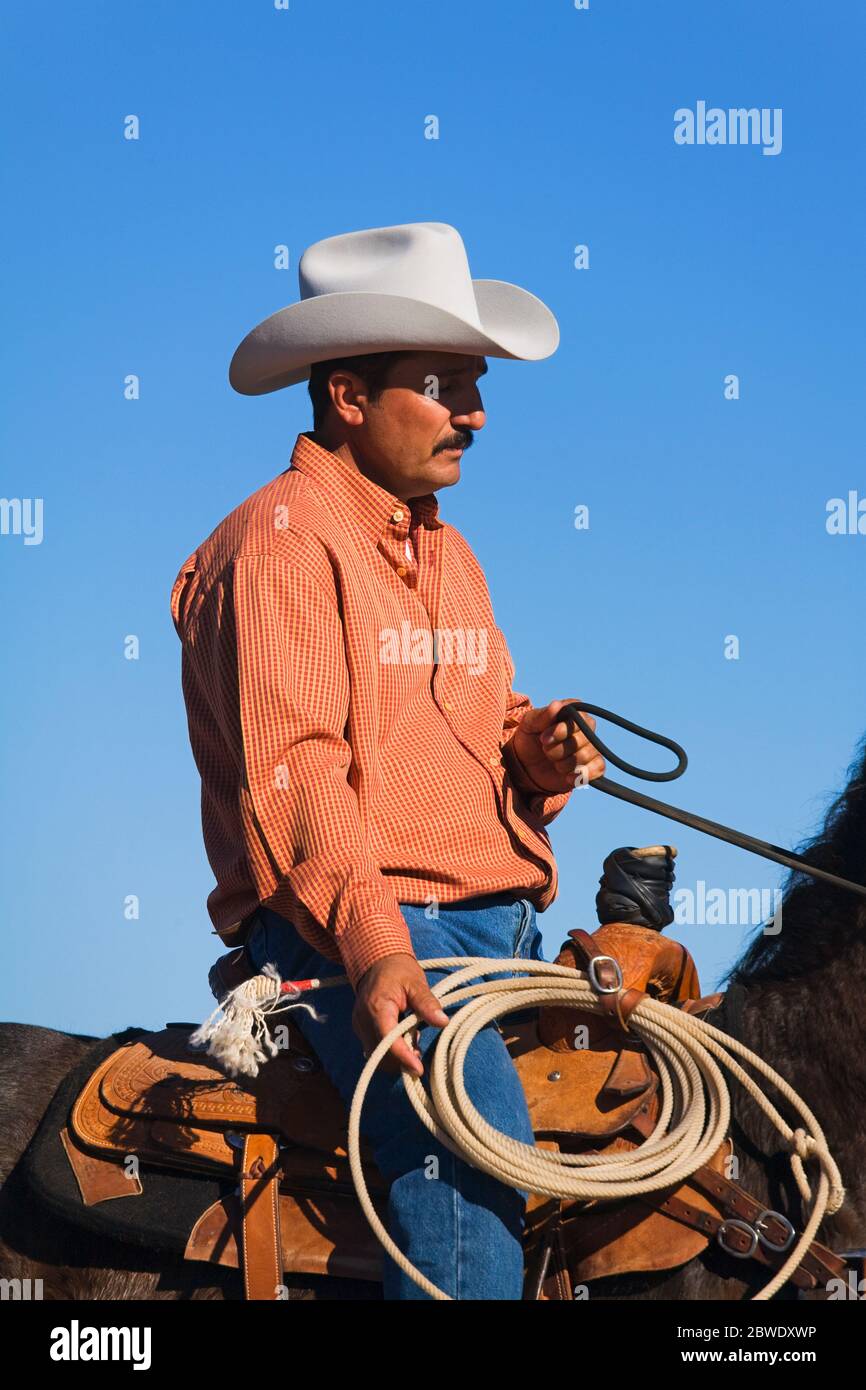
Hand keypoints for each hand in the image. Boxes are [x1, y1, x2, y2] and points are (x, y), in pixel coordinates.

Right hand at [352, 953, 448, 1075]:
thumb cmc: (398, 970)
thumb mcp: (416, 982)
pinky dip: (390, 1051)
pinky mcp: (361, 1030)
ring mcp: (360, 1026)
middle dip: (401, 1060)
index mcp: (377, 1007)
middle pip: (380, 1054)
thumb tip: (443, 1021)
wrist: (376, 962)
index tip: (419, 1069)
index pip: (387, 1040)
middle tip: (421, 1052)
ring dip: (396, 1057)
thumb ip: (427, 1003)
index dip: (403, 1057)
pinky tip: (404, 1038)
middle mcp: (363, 1020)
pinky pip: (375, 1049)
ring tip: (414, 1040)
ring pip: (376, 1056)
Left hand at [508, 699, 605, 794]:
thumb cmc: (529, 739)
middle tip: (545, 750)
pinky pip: (598, 768)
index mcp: (573, 713)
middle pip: (582, 739)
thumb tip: (557, 705)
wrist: (526, 765)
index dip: (563, 730)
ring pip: (586, 755)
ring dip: (564, 763)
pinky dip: (581, 775)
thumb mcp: (529, 724)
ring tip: (553, 762)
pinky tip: (567, 777)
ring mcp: (590, 748)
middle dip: (559, 749)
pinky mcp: (592, 766)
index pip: (579, 718)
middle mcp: (585, 728)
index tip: (544, 738)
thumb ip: (542, 715)